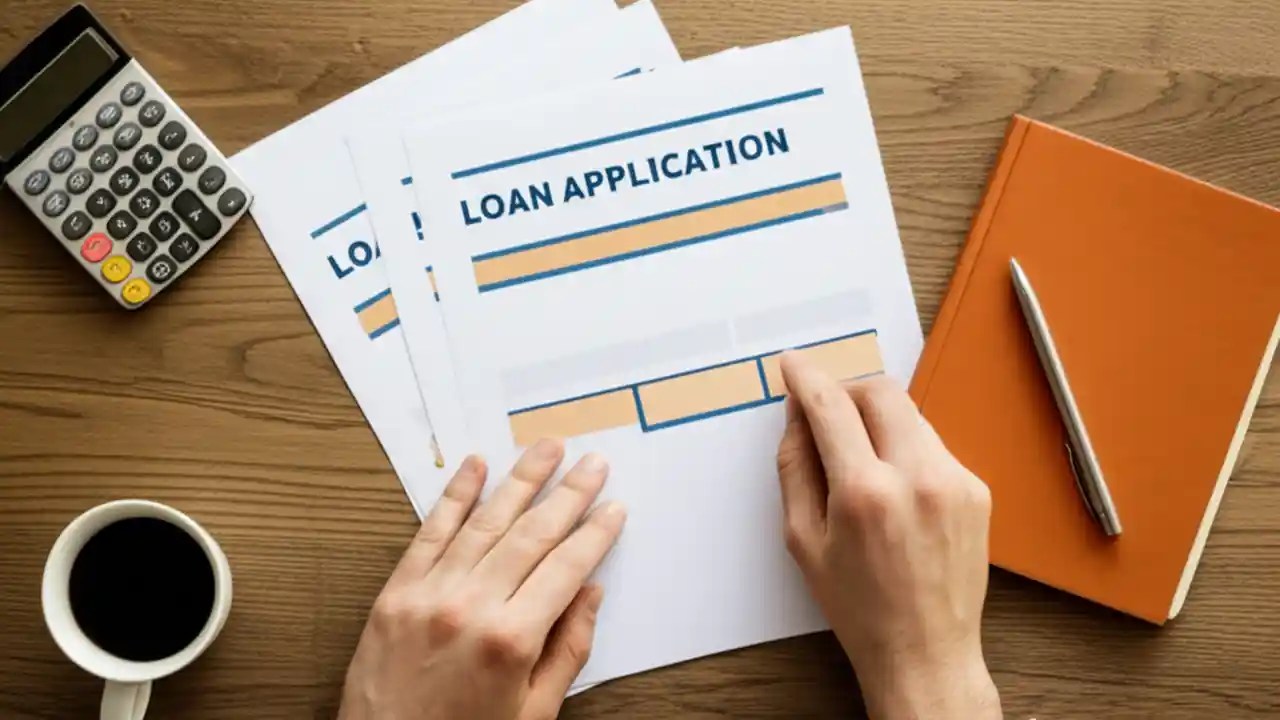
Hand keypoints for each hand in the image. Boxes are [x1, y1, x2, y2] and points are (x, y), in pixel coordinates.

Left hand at [338, 439, 625, 719]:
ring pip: (485, 523)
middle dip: (568, 494)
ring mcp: (429, 595)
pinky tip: (475, 467)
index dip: (595, 533)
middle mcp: (471, 607)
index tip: (614, 507)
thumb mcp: (533, 713)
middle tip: (593, 463)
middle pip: (532, 535)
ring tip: (546, 449)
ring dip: (520, 481)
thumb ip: (566, 651)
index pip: (566, 567)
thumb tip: (590, 593)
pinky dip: (454, 497)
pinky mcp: (395, 594)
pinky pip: (430, 533)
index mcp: (511, 640)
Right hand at [775, 353, 1000, 719]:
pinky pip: (933, 444)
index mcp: (865, 493)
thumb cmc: (857, 605)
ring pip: (910, 414)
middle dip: (847, 388)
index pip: (831, 406)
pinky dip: (906, 448)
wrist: (925, 651)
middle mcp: (917, 477)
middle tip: (827, 409)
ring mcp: (955, 481)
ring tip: (860, 460)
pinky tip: (895, 488)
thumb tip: (797, 414)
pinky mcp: (977, 489)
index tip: (794, 364)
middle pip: (880, 390)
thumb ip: (796, 467)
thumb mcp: (802, 540)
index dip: (807, 377)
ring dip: (878, 420)